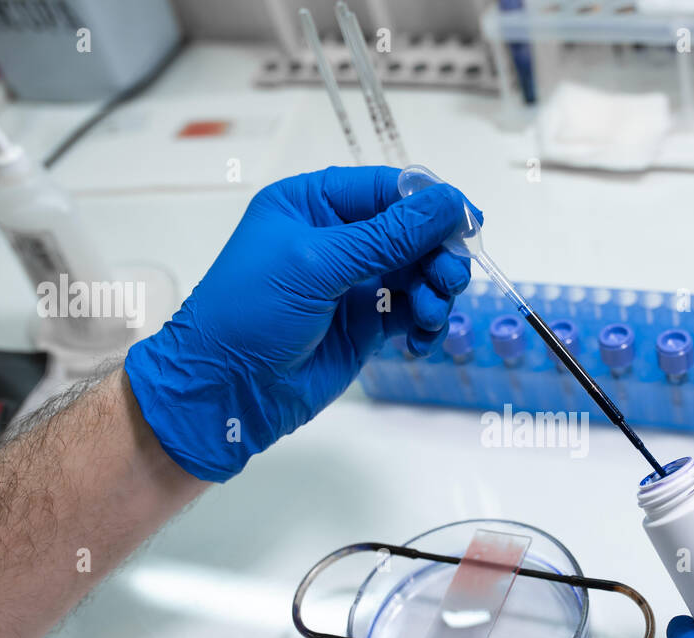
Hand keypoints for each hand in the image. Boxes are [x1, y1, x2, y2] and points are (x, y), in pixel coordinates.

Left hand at [124, 165, 475, 480]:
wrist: (224, 391)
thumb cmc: (249, 313)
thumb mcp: (317, 264)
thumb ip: (389, 236)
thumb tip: (451, 204)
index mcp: (312, 203)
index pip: (386, 189)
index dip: (431, 204)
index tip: (469, 223)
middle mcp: (336, 238)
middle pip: (412, 231)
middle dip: (437, 254)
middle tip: (450, 280)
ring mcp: (353, 282)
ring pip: (419, 273)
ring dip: (435, 291)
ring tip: (429, 316)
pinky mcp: (365, 324)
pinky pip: (413, 311)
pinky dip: (426, 323)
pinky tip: (420, 339)